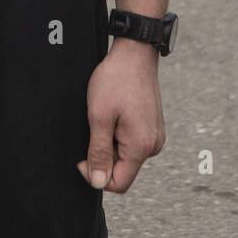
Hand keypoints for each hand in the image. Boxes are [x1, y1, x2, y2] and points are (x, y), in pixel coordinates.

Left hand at [76, 40, 165, 192]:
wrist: (135, 53)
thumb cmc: (116, 80)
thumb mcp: (99, 116)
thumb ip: (98, 152)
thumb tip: (97, 182)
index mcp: (141, 147)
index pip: (118, 183)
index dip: (96, 175)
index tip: (83, 155)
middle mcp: (153, 145)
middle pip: (123, 170)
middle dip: (103, 155)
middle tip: (95, 127)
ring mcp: (155, 136)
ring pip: (126, 156)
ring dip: (110, 143)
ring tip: (106, 117)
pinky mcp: (152, 127)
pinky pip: (132, 142)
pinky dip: (118, 134)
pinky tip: (115, 114)